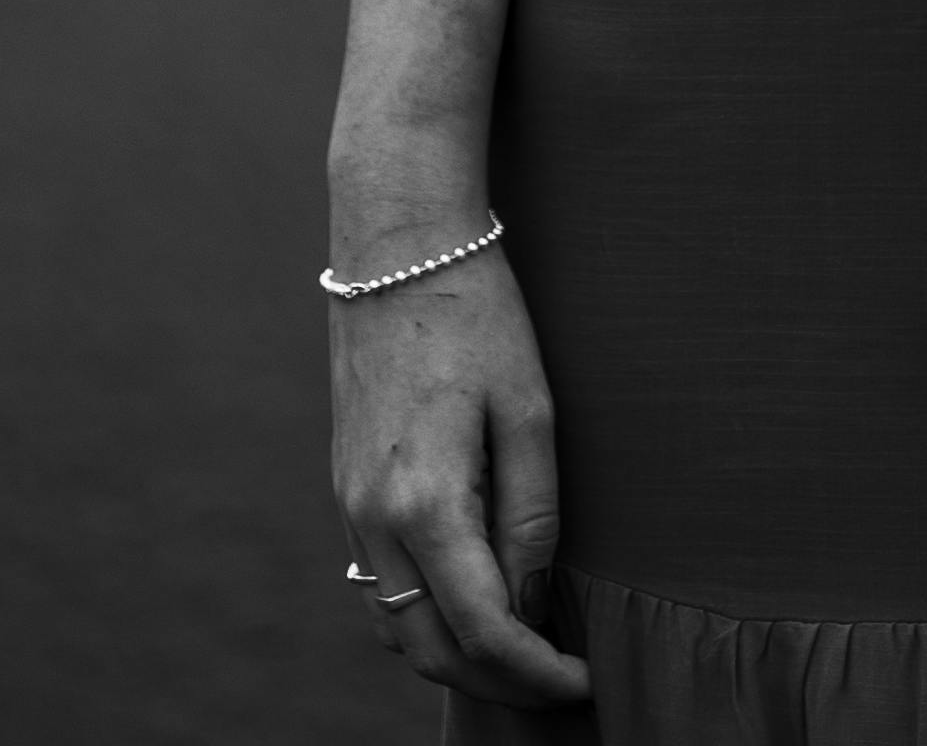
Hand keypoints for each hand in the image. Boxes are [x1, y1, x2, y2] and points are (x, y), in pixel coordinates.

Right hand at [330, 234, 592, 708]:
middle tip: (557, 680)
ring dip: (456, 658)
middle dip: (499, 682)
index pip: (484, 630)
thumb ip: (532, 514)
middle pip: (433, 649)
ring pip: (396, 630)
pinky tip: (468, 606)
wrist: (396, 246)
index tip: (582, 680)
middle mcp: (374, 519)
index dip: (537, 672)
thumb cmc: (477, 315)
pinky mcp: (344, 491)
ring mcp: (349, 508)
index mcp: (425, 501)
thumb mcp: (528, 409)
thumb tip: (532, 600)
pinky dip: (421, 620)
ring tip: (521, 653)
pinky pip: (377, 589)